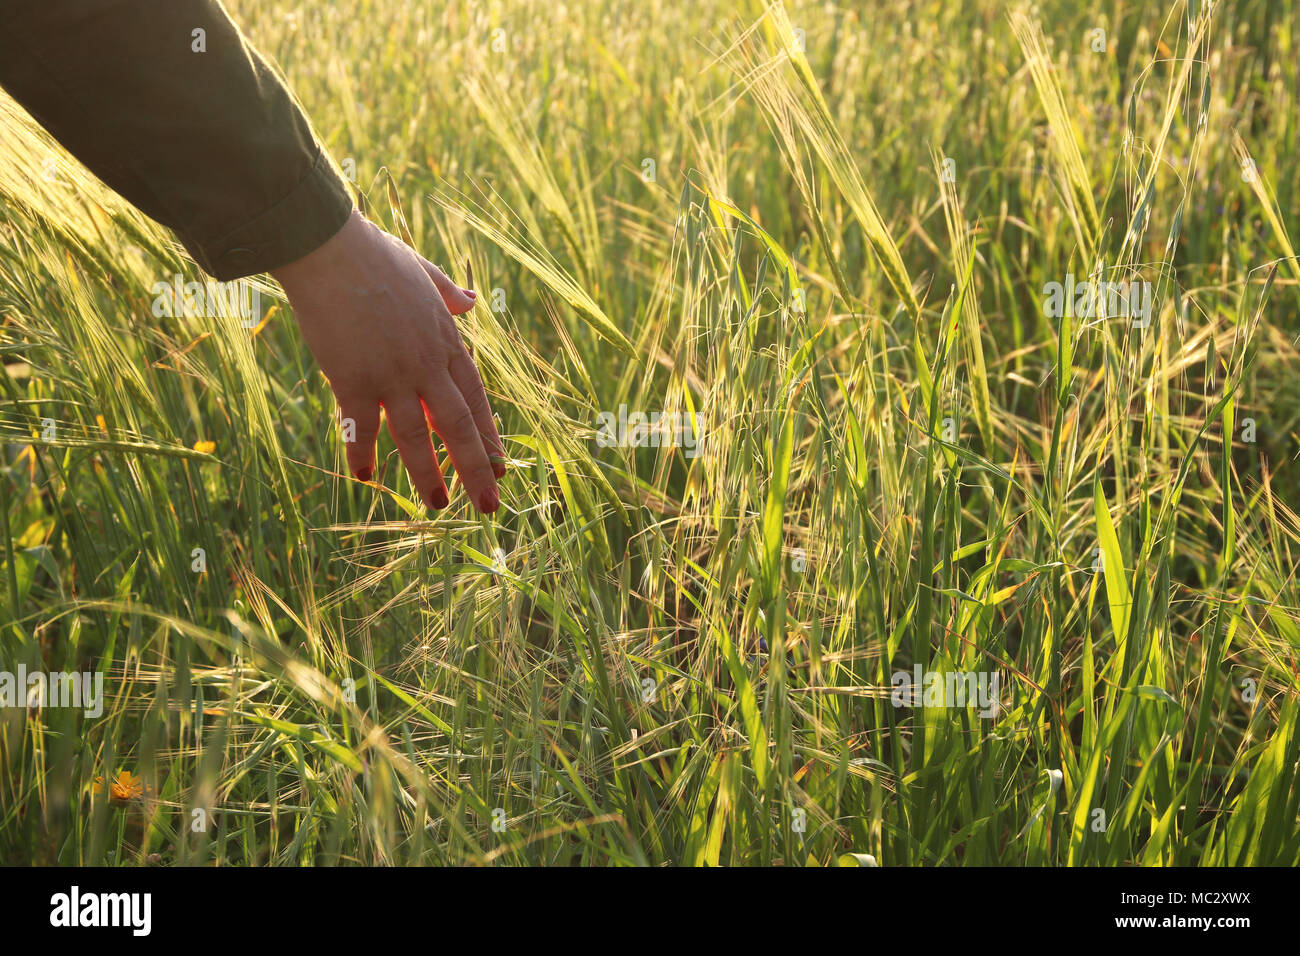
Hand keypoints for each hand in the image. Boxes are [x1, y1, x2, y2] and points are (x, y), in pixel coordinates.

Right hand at [272, 208, 504, 512]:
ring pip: (416, 435)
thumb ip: (448, 292)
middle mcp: (425, 363)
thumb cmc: (374, 254)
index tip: (502, 464)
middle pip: (458, 425)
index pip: (475, 397)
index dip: (488, 434)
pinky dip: (363, 452)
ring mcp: (391, 373)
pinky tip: (364, 477)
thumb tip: (472, 300)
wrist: (330, 247)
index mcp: (445, 340)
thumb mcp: (424, 271)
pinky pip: (361, 426)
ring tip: (438, 505)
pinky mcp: (352, 377)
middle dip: (477, 468)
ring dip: (428, 473)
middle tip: (490, 505)